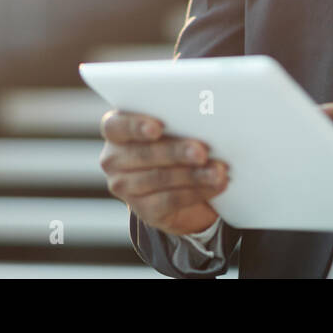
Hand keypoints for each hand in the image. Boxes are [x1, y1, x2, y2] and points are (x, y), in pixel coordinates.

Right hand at [99, 110, 229, 236]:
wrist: (181, 188)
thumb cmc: (174, 144)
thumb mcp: (171, 129)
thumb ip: (177, 122)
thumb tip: (204, 121)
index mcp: (116, 131)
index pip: (116, 126)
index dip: (136, 126)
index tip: (158, 128)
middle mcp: (114, 160)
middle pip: (144, 154)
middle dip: (176, 152)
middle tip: (202, 151)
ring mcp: (125, 188)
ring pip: (160, 178)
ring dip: (194, 175)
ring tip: (219, 171)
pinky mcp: (144, 211)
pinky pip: (171, 200)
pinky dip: (197, 192)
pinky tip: (216, 186)